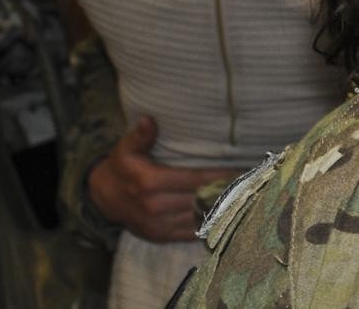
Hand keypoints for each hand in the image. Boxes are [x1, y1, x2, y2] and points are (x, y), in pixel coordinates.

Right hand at [86, 117, 243, 242]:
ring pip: (200, 217)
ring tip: (248, 197)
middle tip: (254, 182)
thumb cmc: (122, 167)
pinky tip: (231, 215)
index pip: (197, 179)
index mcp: (151, 183)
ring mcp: (159, 225)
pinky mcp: (162, 236)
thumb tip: (150, 120)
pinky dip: (213, 224)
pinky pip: (193, 232)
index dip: (222, 175)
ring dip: (224, 209)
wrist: (104, 198)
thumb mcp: (126, 149)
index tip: (244, 169)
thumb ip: (141, 135)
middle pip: (202, 199)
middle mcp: (156, 206)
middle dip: (228, 191)